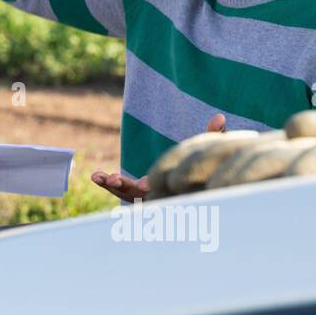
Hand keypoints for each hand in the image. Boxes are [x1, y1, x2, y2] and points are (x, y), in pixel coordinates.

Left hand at [91, 116, 224, 200]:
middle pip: (137, 198)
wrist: (204, 183)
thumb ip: (212, 136)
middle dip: (122, 188)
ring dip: (111, 186)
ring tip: (95, 176)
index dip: (143, 187)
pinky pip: (122, 191)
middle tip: (110, 178)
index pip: (156, 192)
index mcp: (174, 190)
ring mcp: (149, 197)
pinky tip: (97, 176)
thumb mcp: (209, 150)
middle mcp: (160, 197)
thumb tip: (220, 116)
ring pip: (126, 196)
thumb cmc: (206, 166)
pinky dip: (110, 184)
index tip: (134, 182)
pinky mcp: (140, 193)